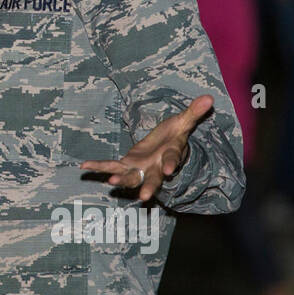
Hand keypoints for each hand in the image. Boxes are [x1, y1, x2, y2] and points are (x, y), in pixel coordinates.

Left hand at [81, 95, 214, 202]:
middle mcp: (156, 167)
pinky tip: (84, 166)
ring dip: (121, 180)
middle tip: (144, 198)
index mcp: (171, 155)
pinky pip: (111, 166)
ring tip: (111, 182)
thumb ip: (193, 112)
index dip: (171, 164)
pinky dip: (98, 166)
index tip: (168, 170)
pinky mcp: (126, 165)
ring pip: (131, 177)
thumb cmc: (174, 135)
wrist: (163, 148)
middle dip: (149, 187)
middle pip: (153, 179)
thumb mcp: (183, 122)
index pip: (172, 159)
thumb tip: (209, 97)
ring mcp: (140, 168)